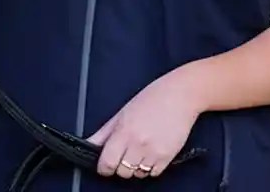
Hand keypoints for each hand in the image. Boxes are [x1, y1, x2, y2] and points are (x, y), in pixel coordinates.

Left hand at [87, 71, 204, 179]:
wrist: (180, 96)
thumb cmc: (152, 99)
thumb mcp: (122, 113)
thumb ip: (105, 132)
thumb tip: (90, 144)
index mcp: (124, 131)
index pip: (107, 162)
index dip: (103, 167)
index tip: (105, 165)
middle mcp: (138, 143)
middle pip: (122, 172)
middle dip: (120, 166)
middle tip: (124, 155)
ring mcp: (154, 151)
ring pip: (138, 174)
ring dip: (136, 167)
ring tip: (139, 152)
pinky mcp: (168, 156)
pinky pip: (154, 173)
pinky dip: (150, 168)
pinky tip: (151, 154)